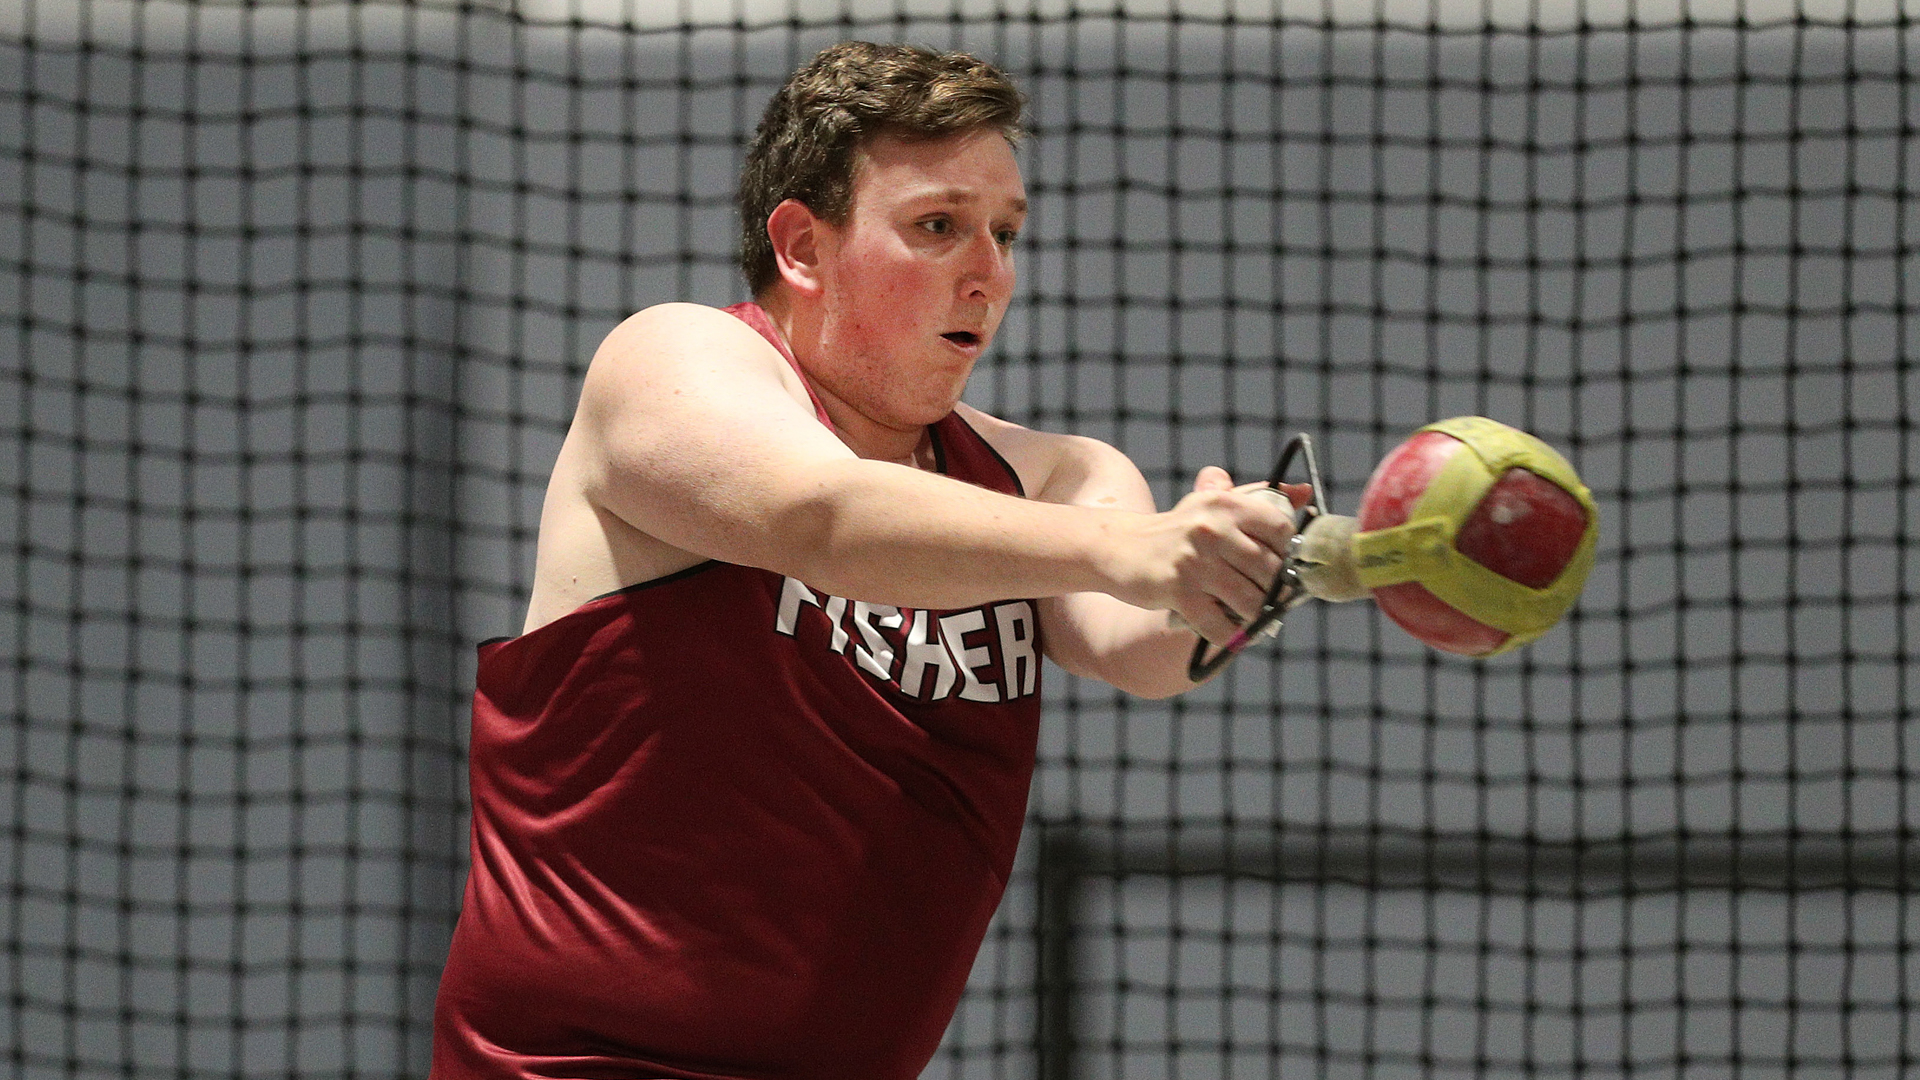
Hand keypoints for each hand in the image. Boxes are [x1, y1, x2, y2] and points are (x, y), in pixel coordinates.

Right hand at [1108, 466, 1307, 644]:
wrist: (1120, 547)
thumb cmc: (1178, 530)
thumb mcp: (1214, 504)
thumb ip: (1259, 498)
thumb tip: (1307, 492)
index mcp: (1226, 504)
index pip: (1282, 531)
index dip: (1288, 555)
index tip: (1280, 568)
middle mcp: (1212, 529)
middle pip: (1271, 572)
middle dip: (1275, 593)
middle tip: (1270, 601)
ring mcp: (1195, 561)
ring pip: (1251, 602)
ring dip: (1255, 617)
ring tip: (1250, 616)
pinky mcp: (1178, 591)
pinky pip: (1220, 625)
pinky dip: (1230, 635)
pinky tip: (1227, 630)